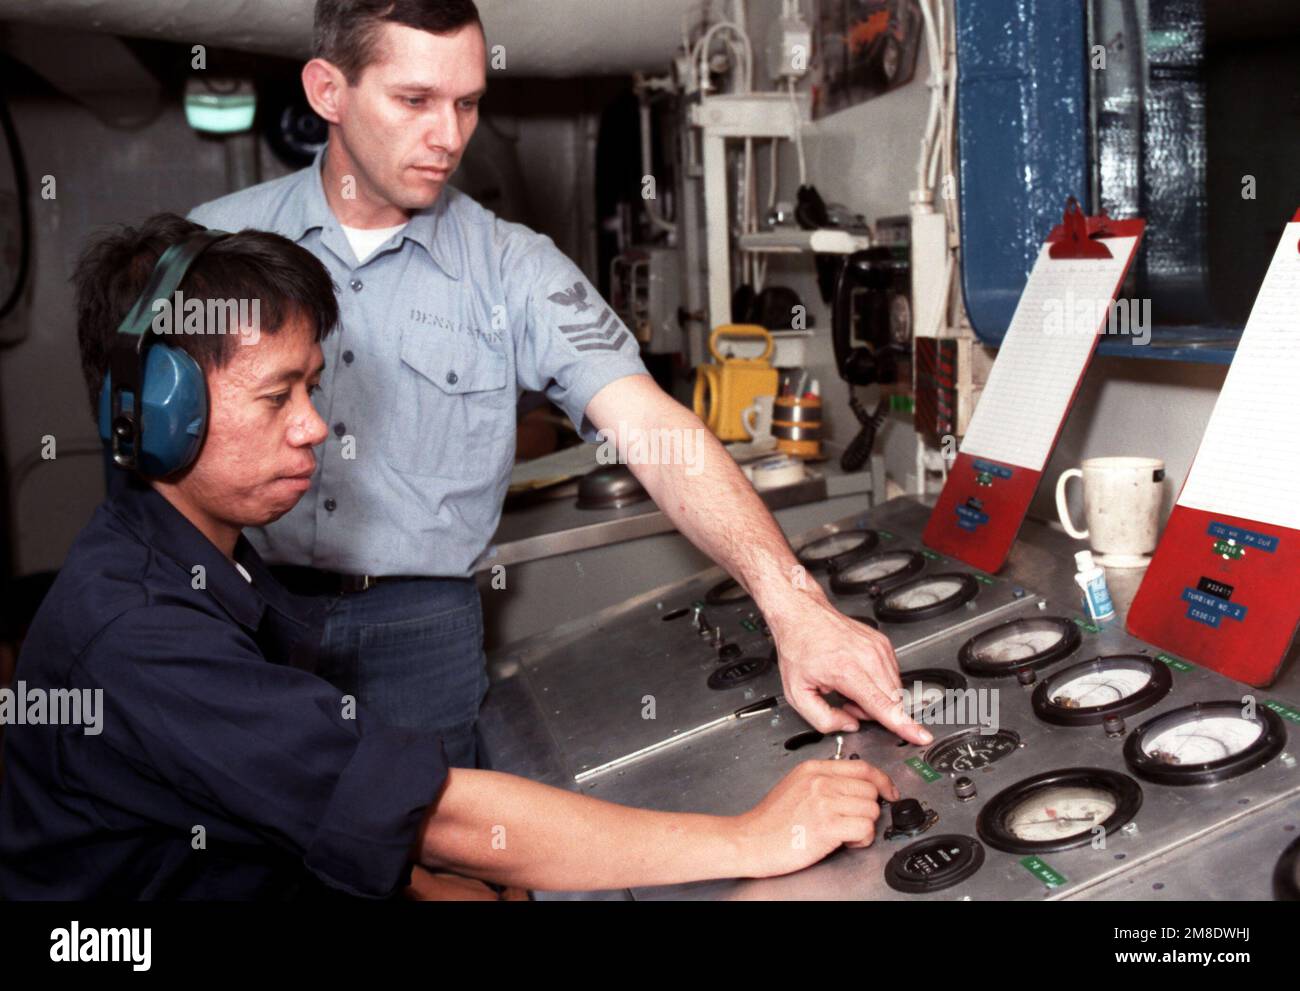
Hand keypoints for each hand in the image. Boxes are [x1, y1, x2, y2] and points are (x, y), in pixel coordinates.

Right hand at [734, 759, 898, 877]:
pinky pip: (865, 829)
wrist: (748, 840)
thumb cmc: (769, 821)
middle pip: (871, 788)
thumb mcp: (795, 786)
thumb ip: (823, 781)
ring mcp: (824, 801)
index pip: (862, 766)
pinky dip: (860, 839)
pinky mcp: (827, 825)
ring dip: (864, 826)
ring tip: (844, 833)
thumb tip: (853, 787)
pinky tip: (843, 842)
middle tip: (853, 821)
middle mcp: (820, 781)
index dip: (882, 781)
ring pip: (871, 809)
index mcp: (813, 769)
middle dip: (868, 809)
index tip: (889, 792)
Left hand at [769, 595, 932, 744]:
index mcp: (847, 670)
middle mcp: (868, 657)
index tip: (922, 736)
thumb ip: (822, 719)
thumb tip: (849, 726)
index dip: (904, 725)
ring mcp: (879, 648)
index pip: (883, 706)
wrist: (803, 614)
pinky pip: (892, 675)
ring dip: (876, 698)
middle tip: (845, 702)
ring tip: (848, 687)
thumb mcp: (797, 693)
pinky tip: (857, 677)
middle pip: (891, 702)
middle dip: (872, 712)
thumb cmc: (799, 647)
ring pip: (894, 690)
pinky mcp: (884, 644)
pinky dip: (878, 683)